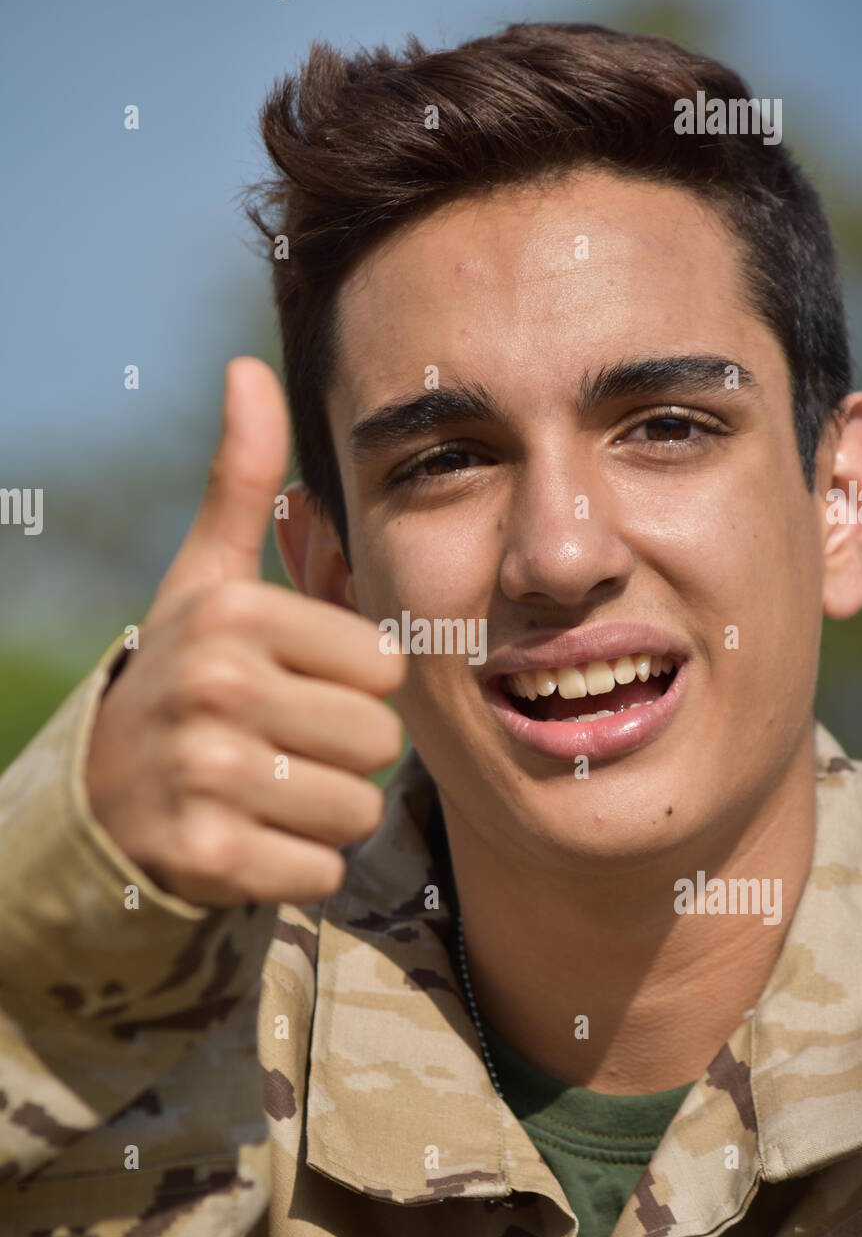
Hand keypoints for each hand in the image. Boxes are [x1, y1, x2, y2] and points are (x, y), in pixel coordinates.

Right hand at [85, 357, 404, 905]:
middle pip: (377, 741)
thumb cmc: (186, 675)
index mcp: (234, 613)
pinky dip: (297, 866)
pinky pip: (321, 871)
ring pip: (356, 810)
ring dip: (322, 813)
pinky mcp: (204, 856)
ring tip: (264, 791)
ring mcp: (204, 775)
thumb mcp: (207, 580)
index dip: (349, 687)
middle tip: (278, 745)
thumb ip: (241, 480)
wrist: (102, 793)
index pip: (384, 668)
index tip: (292, 687)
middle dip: (340, 754)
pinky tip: (249, 839)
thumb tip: (248, 365)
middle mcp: (215, 687)